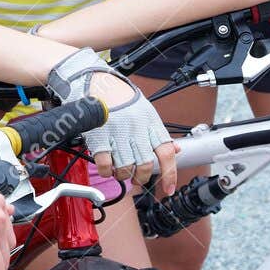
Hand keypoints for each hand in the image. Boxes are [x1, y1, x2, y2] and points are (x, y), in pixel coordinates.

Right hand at [46, 49, 178, 194]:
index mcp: (151, 122)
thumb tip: (175, 150)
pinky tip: (107, 167)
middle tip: (136, 178)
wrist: (94, 81)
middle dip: (142, 178)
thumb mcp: (145, 112)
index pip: (166, 153)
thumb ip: (158, 134)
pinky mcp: (99, 136)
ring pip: (126, 168)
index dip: (170, 175)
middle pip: (146, 164)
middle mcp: (136, 128)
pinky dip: (107, 171)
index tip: (168, 189)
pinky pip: (105, 164)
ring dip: (123, 175)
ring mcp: (117, 132)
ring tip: (119, 171)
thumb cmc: (120, 97)